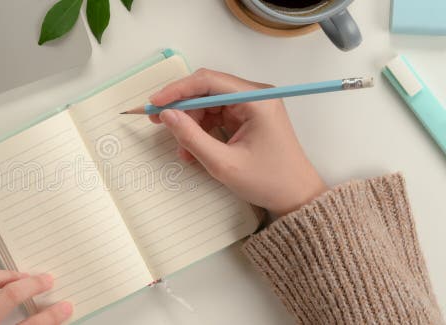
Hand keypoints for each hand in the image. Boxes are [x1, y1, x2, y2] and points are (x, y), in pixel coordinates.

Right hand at [149, 69, 327, 215]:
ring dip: (190, 123)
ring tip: (183, 150)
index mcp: (256, 100)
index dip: (177, 90)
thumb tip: (166, 115)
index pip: (208, 81)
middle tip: (158, 122)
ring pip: (208, 104)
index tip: (154, 103)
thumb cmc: (268, 181)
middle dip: (181, 107)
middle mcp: (255, 96)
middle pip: (206, 90)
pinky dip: (201, 130)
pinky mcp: (247, 117)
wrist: (296, 196)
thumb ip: (191, 137)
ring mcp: (251, 106)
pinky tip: (193, 150)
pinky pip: (215, 115)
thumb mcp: (223, 163)